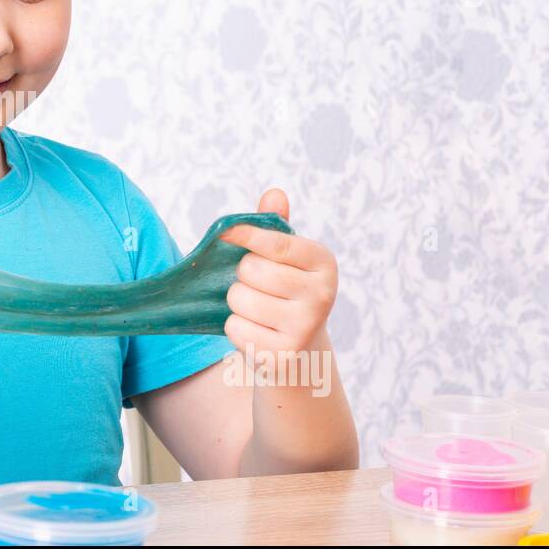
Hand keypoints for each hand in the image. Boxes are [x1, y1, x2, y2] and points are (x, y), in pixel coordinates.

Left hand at [218, 188, 337, 353]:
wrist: (300, 351)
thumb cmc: (286, 292)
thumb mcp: (286, 259)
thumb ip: (275, 227)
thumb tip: (274, 193)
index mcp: (324, 263)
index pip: (276, 242)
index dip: (245, 235)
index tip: (225, 232)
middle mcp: (322, 295)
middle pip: (251, 270)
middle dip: (243, 276)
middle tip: (258, 287)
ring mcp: (305, 327)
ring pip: (240, 299)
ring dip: (237, 303)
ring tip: (257, 310)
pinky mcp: (283, 355)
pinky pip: (236, 328)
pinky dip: (237, 328)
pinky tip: (256, 331)